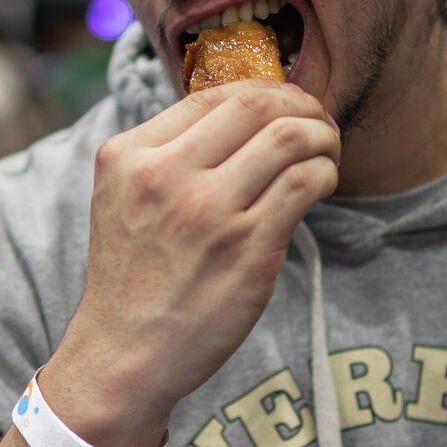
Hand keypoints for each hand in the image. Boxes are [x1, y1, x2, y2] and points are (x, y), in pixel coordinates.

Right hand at [40, 80, 339, 446]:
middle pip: (255, 105)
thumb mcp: (120, 199)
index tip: (282, 107)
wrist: (124, 355)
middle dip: (300, 103)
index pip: (210, 95)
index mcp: (128, 156)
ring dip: (321, 135)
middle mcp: (164, 176)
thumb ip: (164, 156)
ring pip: (289, 137)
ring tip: (326, 149)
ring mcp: (207, 212)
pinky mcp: (248, 249)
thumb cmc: (131, 279)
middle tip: (316, 121)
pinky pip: (304, 183)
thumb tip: (237, 119)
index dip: (261, 92)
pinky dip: (324, 172)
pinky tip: (323, 182)